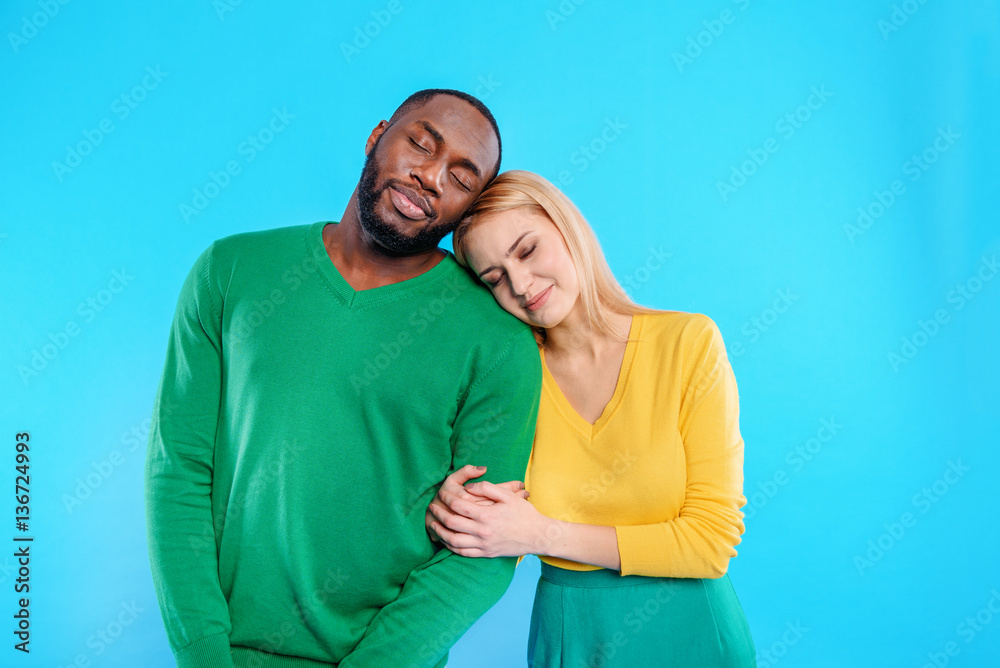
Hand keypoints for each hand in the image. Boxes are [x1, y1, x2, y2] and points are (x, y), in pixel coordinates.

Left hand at [427, 475, 547, 557]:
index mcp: (486, 515)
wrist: (538, 536)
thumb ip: (487, 488)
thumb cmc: (524, 513)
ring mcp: (483, 545)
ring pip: (453, 541)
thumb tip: (468, 487)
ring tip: (434, 524)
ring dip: (440, 532)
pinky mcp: (486, 553)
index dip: (446, 498)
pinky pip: (463, 552)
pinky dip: (451, 547)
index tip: (441, 494)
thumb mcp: (508, 496)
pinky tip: (446, 540)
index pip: (458, 505)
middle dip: (438, 514)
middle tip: (432, 507)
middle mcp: (482, 531)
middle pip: (451, 523)